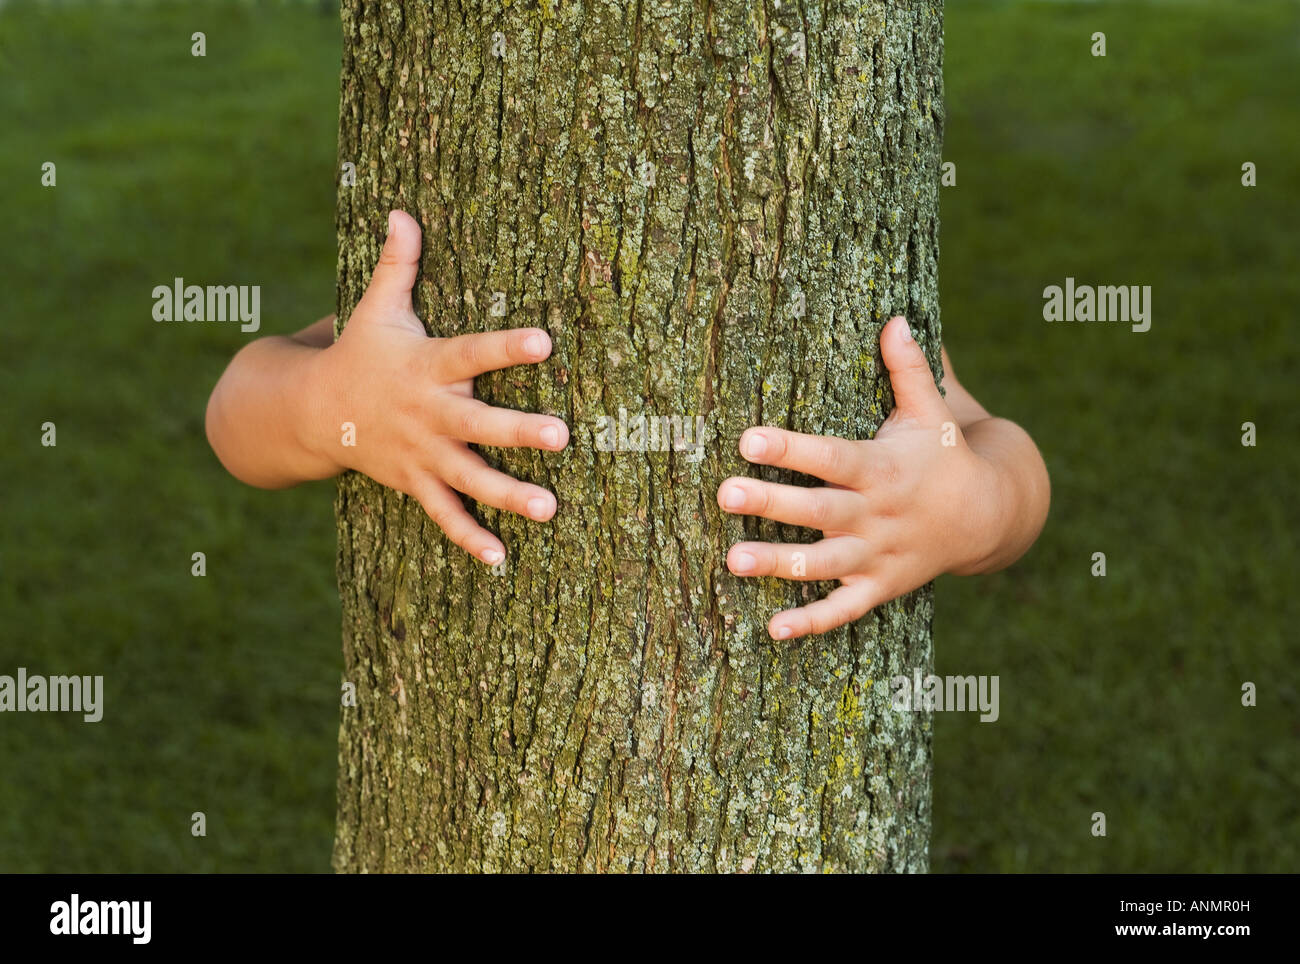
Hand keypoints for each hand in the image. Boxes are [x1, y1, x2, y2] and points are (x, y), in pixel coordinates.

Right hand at [306, 210, 568, 564]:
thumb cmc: (359, 354)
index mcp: (426, 367)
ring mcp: (422, 454)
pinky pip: (444, 515)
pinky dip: (469, 538)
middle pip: (478, 424)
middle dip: (518, 431)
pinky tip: (501, 559)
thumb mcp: (375, 308)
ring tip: (550, 509)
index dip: (506, 347)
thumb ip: (399, 264)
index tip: (546, 340)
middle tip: (562, 436)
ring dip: (508, 495)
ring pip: (469, 478)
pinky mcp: (415, 483)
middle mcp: (428, 414)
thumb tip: (402, 210)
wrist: (309, 414)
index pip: (471, 353)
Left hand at [717, 316, 1002, 639]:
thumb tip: (894, 318)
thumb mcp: (932, 411)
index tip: (747, 438)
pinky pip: (843, 610)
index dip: (791, 448)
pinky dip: (811, 623)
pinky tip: (772, 629)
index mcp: (881, 468)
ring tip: (731, 560)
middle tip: (725, 493)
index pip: (830, 457)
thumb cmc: (944, 454)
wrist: (989, 518)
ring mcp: (876, 555)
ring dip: (778, 564)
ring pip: (823, 564)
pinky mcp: (878, 588)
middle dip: (771, 503)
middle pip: (818, 510)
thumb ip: (909, 369)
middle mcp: (875, 514)